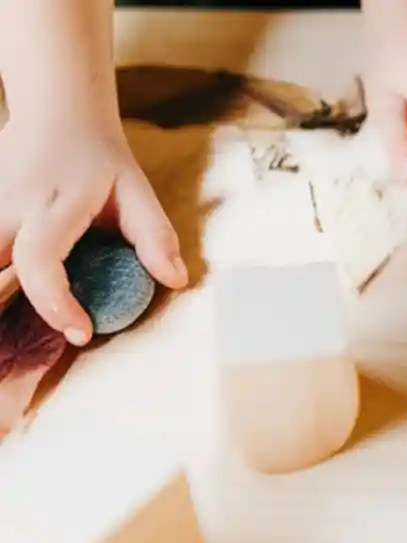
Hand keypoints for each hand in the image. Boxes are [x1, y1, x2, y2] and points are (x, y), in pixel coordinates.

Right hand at [0, 115, 185, 344]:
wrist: (56, 112)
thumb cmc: (101, 160)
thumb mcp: (136, 191)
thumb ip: (155, 237)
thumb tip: (177, 281)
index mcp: (53, 204)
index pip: (39, 259)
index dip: (54, 301)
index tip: (80, 333)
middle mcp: (8, 208)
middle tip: (18, 355)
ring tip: (11, 336)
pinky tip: (4, 305)